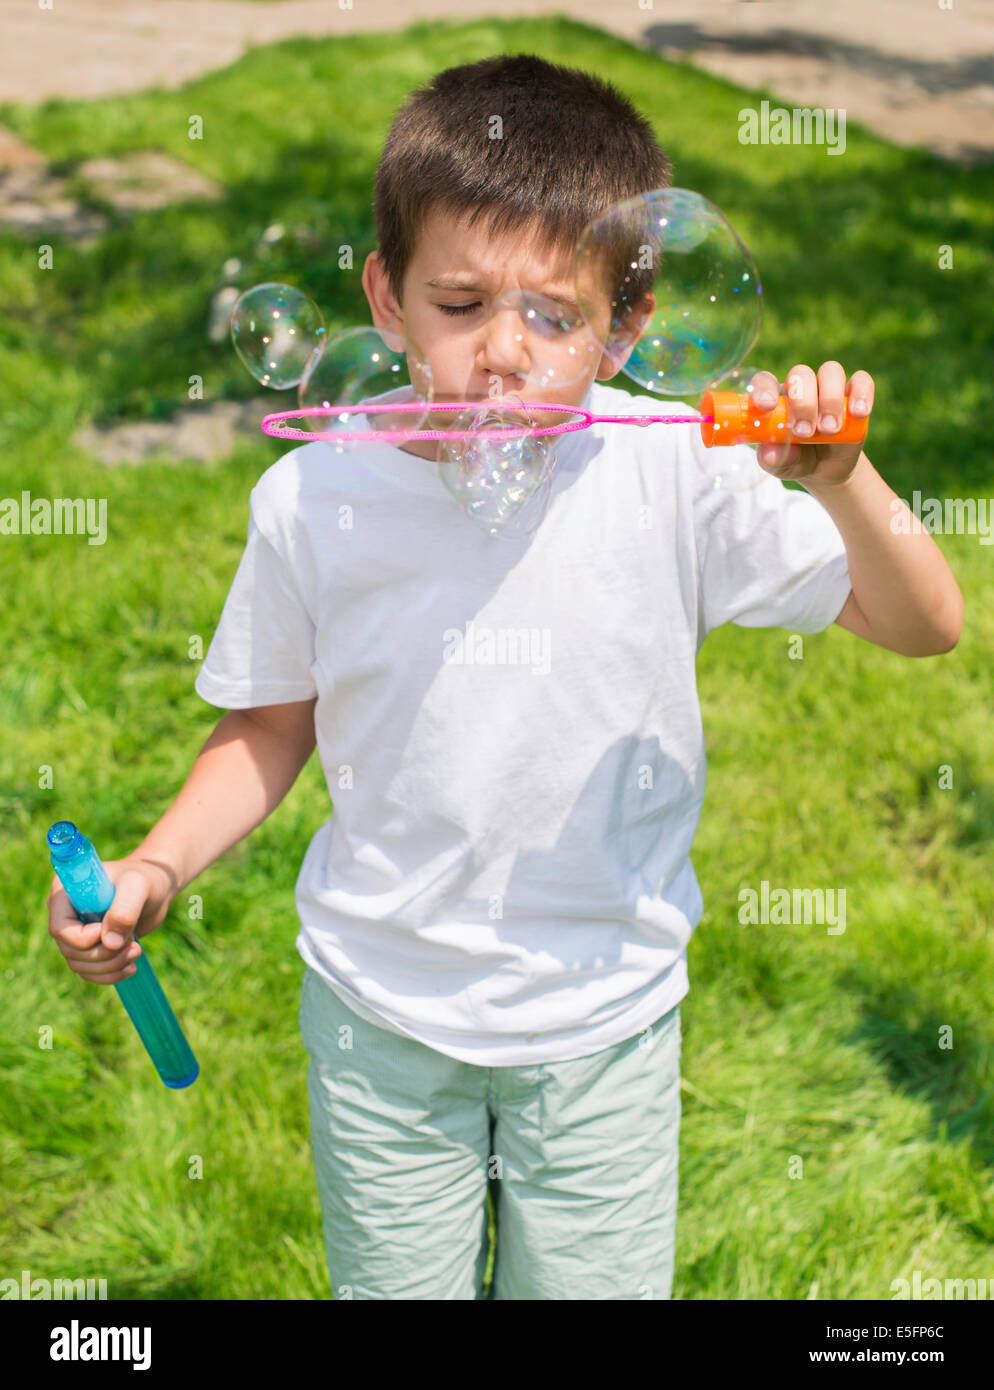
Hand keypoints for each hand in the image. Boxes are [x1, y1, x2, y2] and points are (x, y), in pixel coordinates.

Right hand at [48, 855, 175, 985]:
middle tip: (134, 946)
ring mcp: (75, 933)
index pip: (60, 928)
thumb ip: (124, 910)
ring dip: (110, 966)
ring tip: (136, 951)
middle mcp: (65, 915)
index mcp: (65, 893)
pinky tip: (131, 966)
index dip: (83, 939)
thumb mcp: (137, 887)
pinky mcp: (89, 947)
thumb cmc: (144, 879)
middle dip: (104, 955)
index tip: (110, 933)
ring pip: (80, 965)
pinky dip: (110, 974)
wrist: (155, 888)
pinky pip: (90, 971)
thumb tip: (110, 943)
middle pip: (71, 950)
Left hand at [750, 361, 874, 483]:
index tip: (767, 406)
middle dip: (803, 403)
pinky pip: (861, 380)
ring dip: (830, 400)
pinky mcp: (854, 394)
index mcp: (777, 399)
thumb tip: (770, 454)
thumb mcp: (782, 465)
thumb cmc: (796, 460)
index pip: (765, 381)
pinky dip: (861, 393)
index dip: (764, 389)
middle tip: (805, 432)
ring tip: (829, 430)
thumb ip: (774, 459)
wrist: (827, 469)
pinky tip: (859, 413)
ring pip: (830, 371)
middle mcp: (801, 387)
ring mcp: (828, 388)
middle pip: (801, 374)